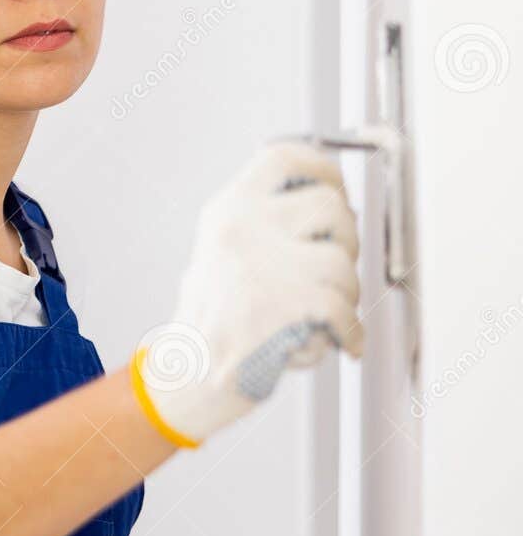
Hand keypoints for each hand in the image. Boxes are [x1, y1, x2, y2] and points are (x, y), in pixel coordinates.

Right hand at [131, 139, 364, 446]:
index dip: (322, 168)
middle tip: (331, 268)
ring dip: (344, 296)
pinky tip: (340, 340)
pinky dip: (348, 331)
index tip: (334, 186)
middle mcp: (243, 228)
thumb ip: (265, 223)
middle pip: (332, 207)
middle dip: (346, 242)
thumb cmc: (211, 320)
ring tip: (319, 315)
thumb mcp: (222, 253)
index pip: (283, 159)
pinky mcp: (285, 304)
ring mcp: (264, 264)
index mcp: (228, 210)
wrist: (186, 375)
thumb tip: (329, 202)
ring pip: (343, 263)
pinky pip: (344, 309)